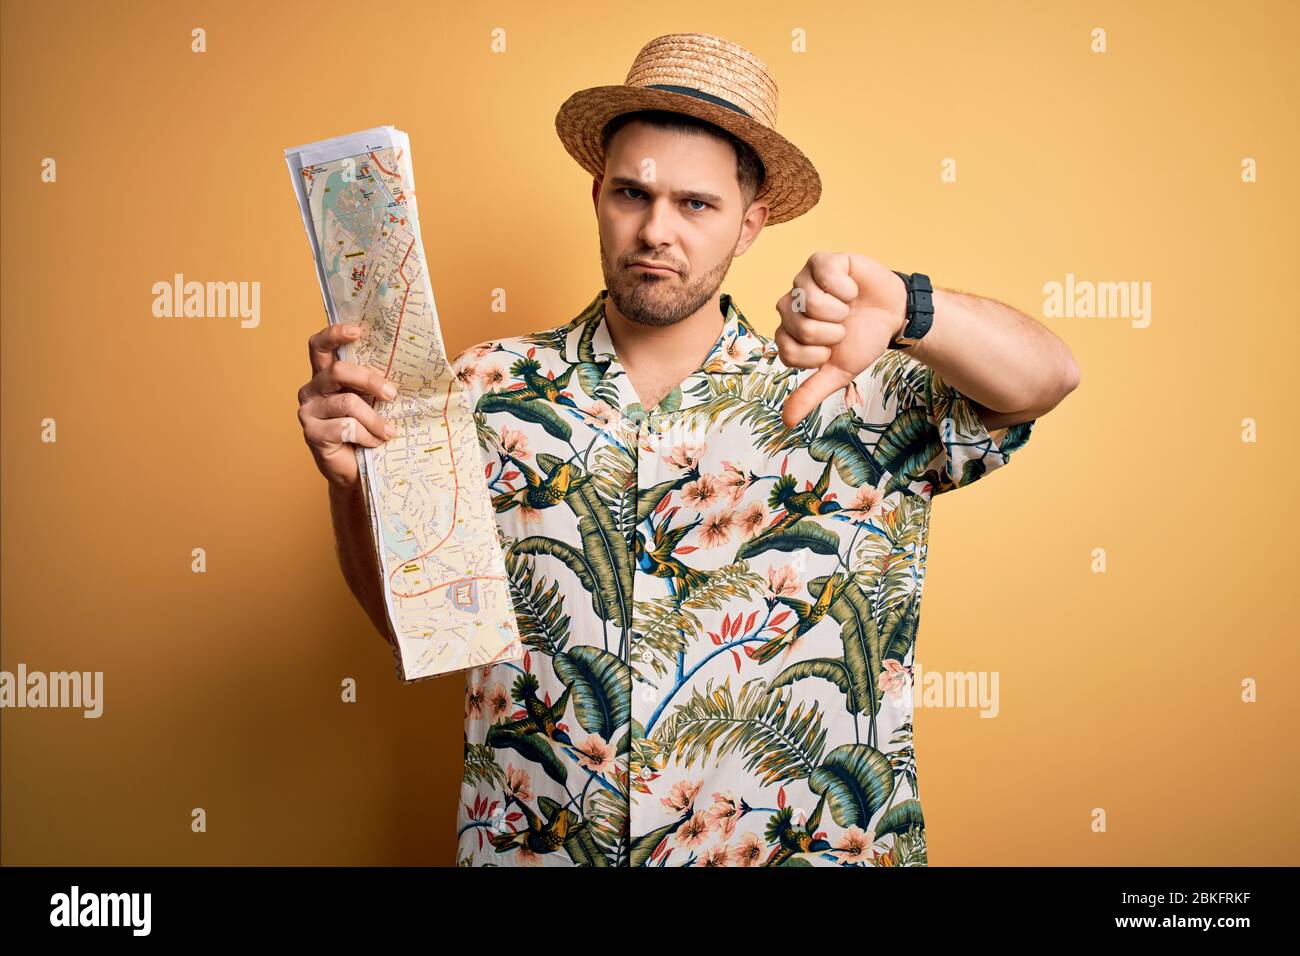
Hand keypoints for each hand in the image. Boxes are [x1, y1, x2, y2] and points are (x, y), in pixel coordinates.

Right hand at [297, 323, 396, 487]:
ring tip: (387, 432)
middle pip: (338, 371)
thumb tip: (420, 363)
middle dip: (369, 380)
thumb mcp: (375, 403)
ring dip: (374, 420)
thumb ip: (380, 384)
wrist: (358, 472)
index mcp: (326, 375)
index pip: (321, 346)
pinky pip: (345, 428)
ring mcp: (308, 411)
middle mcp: (312, 389)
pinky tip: (371, 444)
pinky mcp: (311, 433)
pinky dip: (366, 436)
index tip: (358, 330)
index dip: (335, 334)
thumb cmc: (369, 431)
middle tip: (392, 395)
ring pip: (347, 404)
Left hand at [775, 251, 908, 428]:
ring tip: (848, 308)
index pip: (787, 351)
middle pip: (799, 327)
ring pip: (809, 301)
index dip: (817, 355)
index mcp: (789, 332)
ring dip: (839, 311)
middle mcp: (790, 305)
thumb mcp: (838, 371)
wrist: (894, 316)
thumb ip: (811, 393)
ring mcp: (804, 281)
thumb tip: (787, 421)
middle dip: (831, 333)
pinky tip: (852, 290)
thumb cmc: (862, 340)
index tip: (832, 349)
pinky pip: (824, 275)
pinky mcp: (822, 262)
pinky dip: (845, 289)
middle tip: (844, 327)